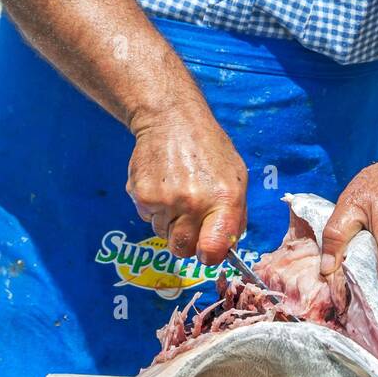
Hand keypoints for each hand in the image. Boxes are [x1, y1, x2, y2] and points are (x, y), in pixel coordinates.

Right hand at [127, 100, 247, 265]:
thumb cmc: (209, 148)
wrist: (171, 119)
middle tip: (190, 221)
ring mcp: (165, 200)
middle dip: (187, 243)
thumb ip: (235, 214)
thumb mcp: (236, 176)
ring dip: (169, 222)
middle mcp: (193, 202)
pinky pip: (147, 218)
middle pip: (183, 249)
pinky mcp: (141, 195)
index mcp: (223, 199)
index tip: (208, 252)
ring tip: (176, 191)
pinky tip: (162, 184)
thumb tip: (227, 248)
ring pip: (163, 234)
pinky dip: (154, 208)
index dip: (210, 256)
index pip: (213, 249)